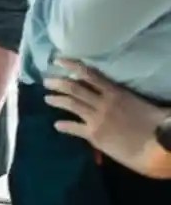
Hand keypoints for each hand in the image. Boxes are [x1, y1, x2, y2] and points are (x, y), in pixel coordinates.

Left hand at [45, 59, 170, 177]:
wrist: (158, 144)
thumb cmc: (156, 122)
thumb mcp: (140, 102)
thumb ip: (126, 96)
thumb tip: (120, 91)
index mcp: (115, 92)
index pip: (90, 74)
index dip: (72, 65)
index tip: (58, 60)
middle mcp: (102, 102)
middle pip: (74, 88)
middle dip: (58, 83)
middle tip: (46, 81)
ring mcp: (97, 118)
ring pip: (71, 104)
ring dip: (57, 100)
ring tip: (47, 98)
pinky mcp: (95, 135)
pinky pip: (74, 128)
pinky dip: (64, 126)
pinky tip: (57, 125)